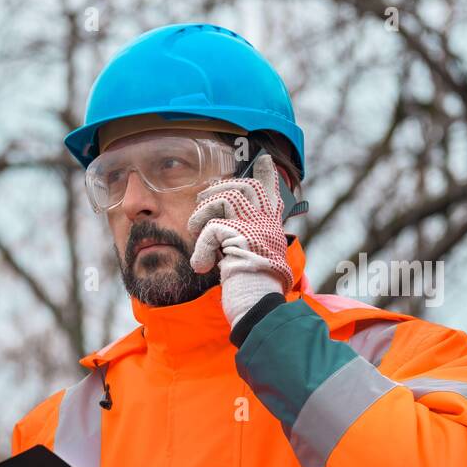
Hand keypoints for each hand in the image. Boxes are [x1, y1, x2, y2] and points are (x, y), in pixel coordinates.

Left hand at [187, 154, 292, 329]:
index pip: (272, 195)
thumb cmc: (253, 293)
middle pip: (246, 188)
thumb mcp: (254, 264)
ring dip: (205, 210)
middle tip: (203, 197)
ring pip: (228, 198)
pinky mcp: (239, 238)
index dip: (267, 176)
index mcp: (270, 230)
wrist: (256, 307)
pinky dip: (201, 244)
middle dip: (220, 188)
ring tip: (194, 227)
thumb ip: (246, 245)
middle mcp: (266, 225)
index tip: (265, 159)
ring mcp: (255, 229)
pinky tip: (200, 264)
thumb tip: (230, 239)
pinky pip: (213, 227)